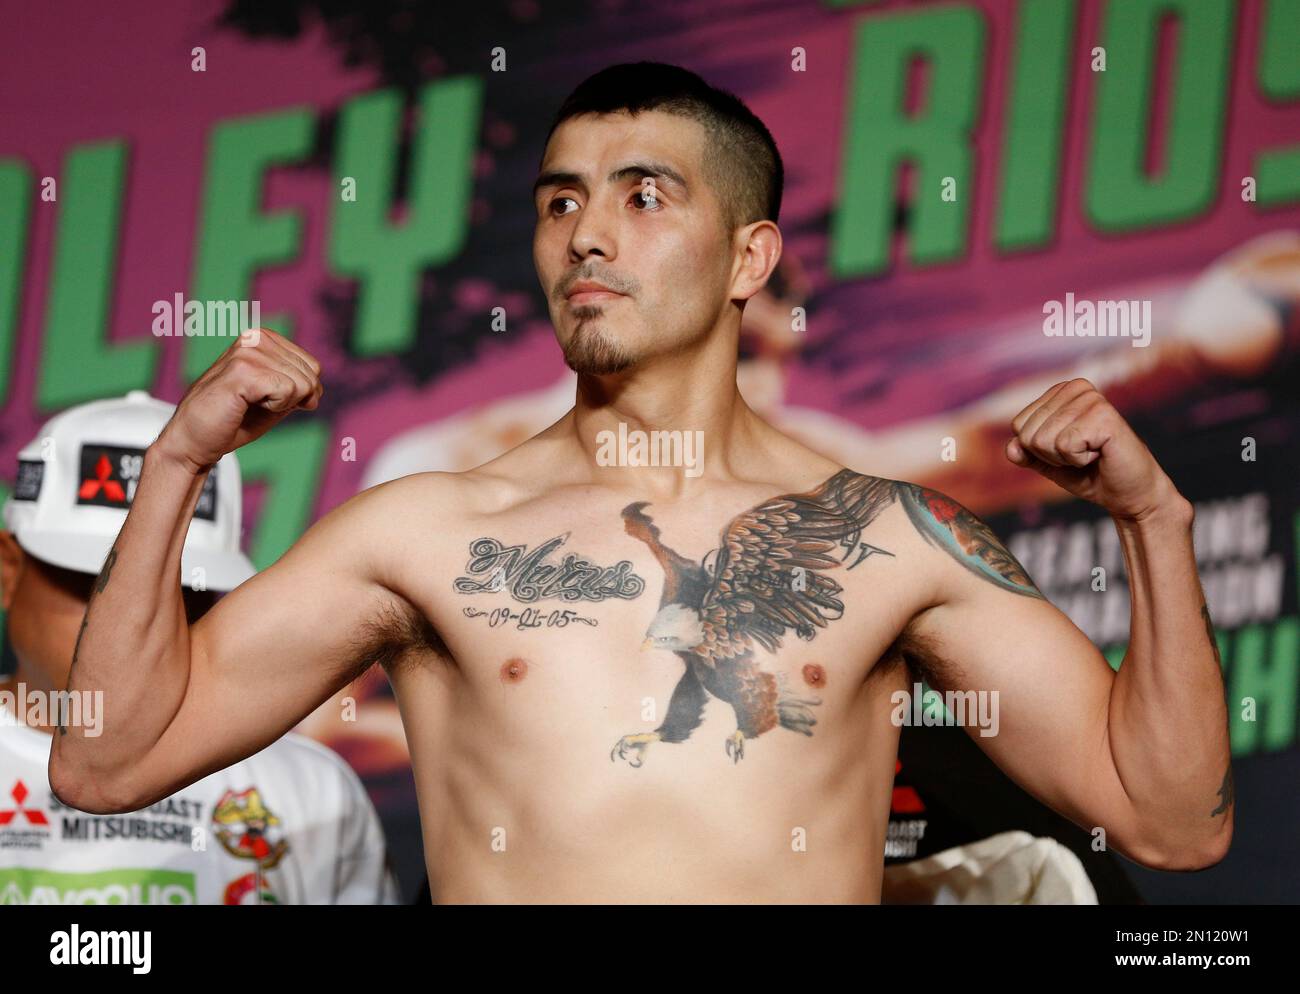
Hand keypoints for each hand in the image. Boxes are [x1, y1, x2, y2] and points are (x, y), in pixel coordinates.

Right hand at [153, 328, 322, 472]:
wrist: (195, 441)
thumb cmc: (232, 421)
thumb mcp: (276, 400)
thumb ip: (298, 387)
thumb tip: (318, 389)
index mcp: (264, 339)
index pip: (313, 367)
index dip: (300, 394)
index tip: (267, 400)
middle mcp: (256, 338)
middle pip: (311, 375)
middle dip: (292, 400)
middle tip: (256, 405)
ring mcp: (248, 351)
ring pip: (302, 384)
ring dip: (280, 404)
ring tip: (248, 404)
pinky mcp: (243, 370)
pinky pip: (288, 391)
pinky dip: (273, 407)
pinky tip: (246, 405)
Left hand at [1004, 378, 1181, 520]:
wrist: (1128, 493)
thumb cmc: (1090, 474)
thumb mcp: (1048, 463)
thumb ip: (1026, 453)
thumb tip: (1010, 448)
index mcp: (1060, 392)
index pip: (1018, 425)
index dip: (1037, 450)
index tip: (1066, 450)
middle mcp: (1075, 388)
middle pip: (1028, 433)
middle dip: (1050, 455)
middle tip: (1080, 455)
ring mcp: (1091, 399)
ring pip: (1043, 440)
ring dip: (1065, 458)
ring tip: (1091, 454)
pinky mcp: (1104, 415)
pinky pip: (1064, 445)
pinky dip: (1078, 459)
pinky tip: (1099, 453)